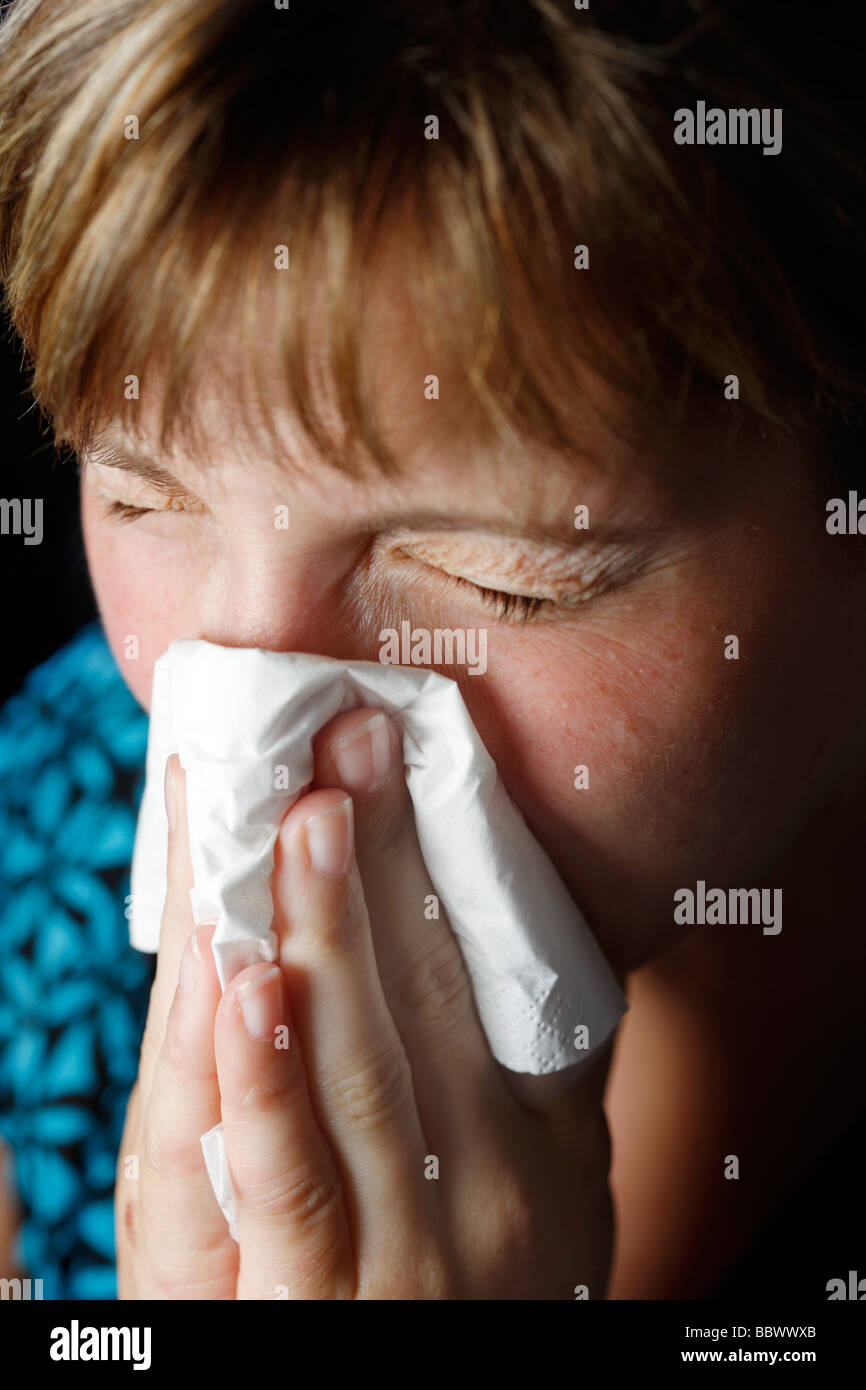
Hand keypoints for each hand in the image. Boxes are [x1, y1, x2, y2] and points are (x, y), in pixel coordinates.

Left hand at [116, 709, 614, 1298]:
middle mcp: (484, 1190)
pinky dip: (267, 1081)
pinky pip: (293, 1183)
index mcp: (540, 1146)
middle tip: (346, 738)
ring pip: (356, 1069)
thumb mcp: (557, 1203)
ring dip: (324, 935)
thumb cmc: (488, 1300)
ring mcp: (400, 1251)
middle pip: (421, 997)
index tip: (408, 753)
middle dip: (378, 858)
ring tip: (300, 819)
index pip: (488, 976)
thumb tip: (539, 949)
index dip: (443, 861)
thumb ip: (547, 1088)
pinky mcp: (310, 1310)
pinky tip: (245, 985)